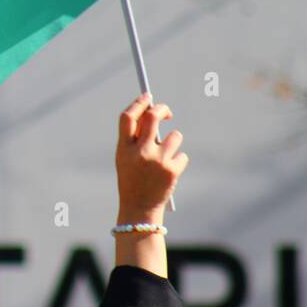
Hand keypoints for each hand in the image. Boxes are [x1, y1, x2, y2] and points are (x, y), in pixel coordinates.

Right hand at [116, 91, 187, 218]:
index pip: (128, 117)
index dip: (138, 103)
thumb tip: (151, 112)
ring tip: (165, 159)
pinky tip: (168, 174)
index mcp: (124, 149)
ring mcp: (157, 161)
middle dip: (162, 110)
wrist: (139, 209)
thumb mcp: (125, 158)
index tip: (147, 97)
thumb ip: (134, 138)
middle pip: (152, 117)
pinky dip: (178, 162)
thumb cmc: (132, 180)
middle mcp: (140, 152)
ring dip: (173, 142)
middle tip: (167, 113)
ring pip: (175, 136)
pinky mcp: (172, 170)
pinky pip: (182, 155)